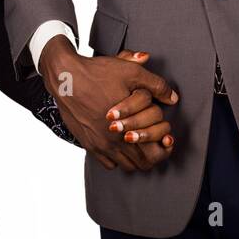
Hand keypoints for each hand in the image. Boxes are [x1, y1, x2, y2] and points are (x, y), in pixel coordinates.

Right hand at [39, 36, 178, 172]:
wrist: (66, 77)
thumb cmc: (98, 73)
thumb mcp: (132, 73)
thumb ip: (156, 85)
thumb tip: (172, 98)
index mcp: (129, 127)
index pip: (155, 153)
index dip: (165, 148)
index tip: (166, 138)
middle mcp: (114, 141)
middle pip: (143, 164)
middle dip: (153, 154)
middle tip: (155, 143)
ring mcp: (100, 145)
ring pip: (126, 166)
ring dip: (136, 157)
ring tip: (139, 144)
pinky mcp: (88, 144)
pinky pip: (108, 164)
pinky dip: (117, 159)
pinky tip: (120, 144)